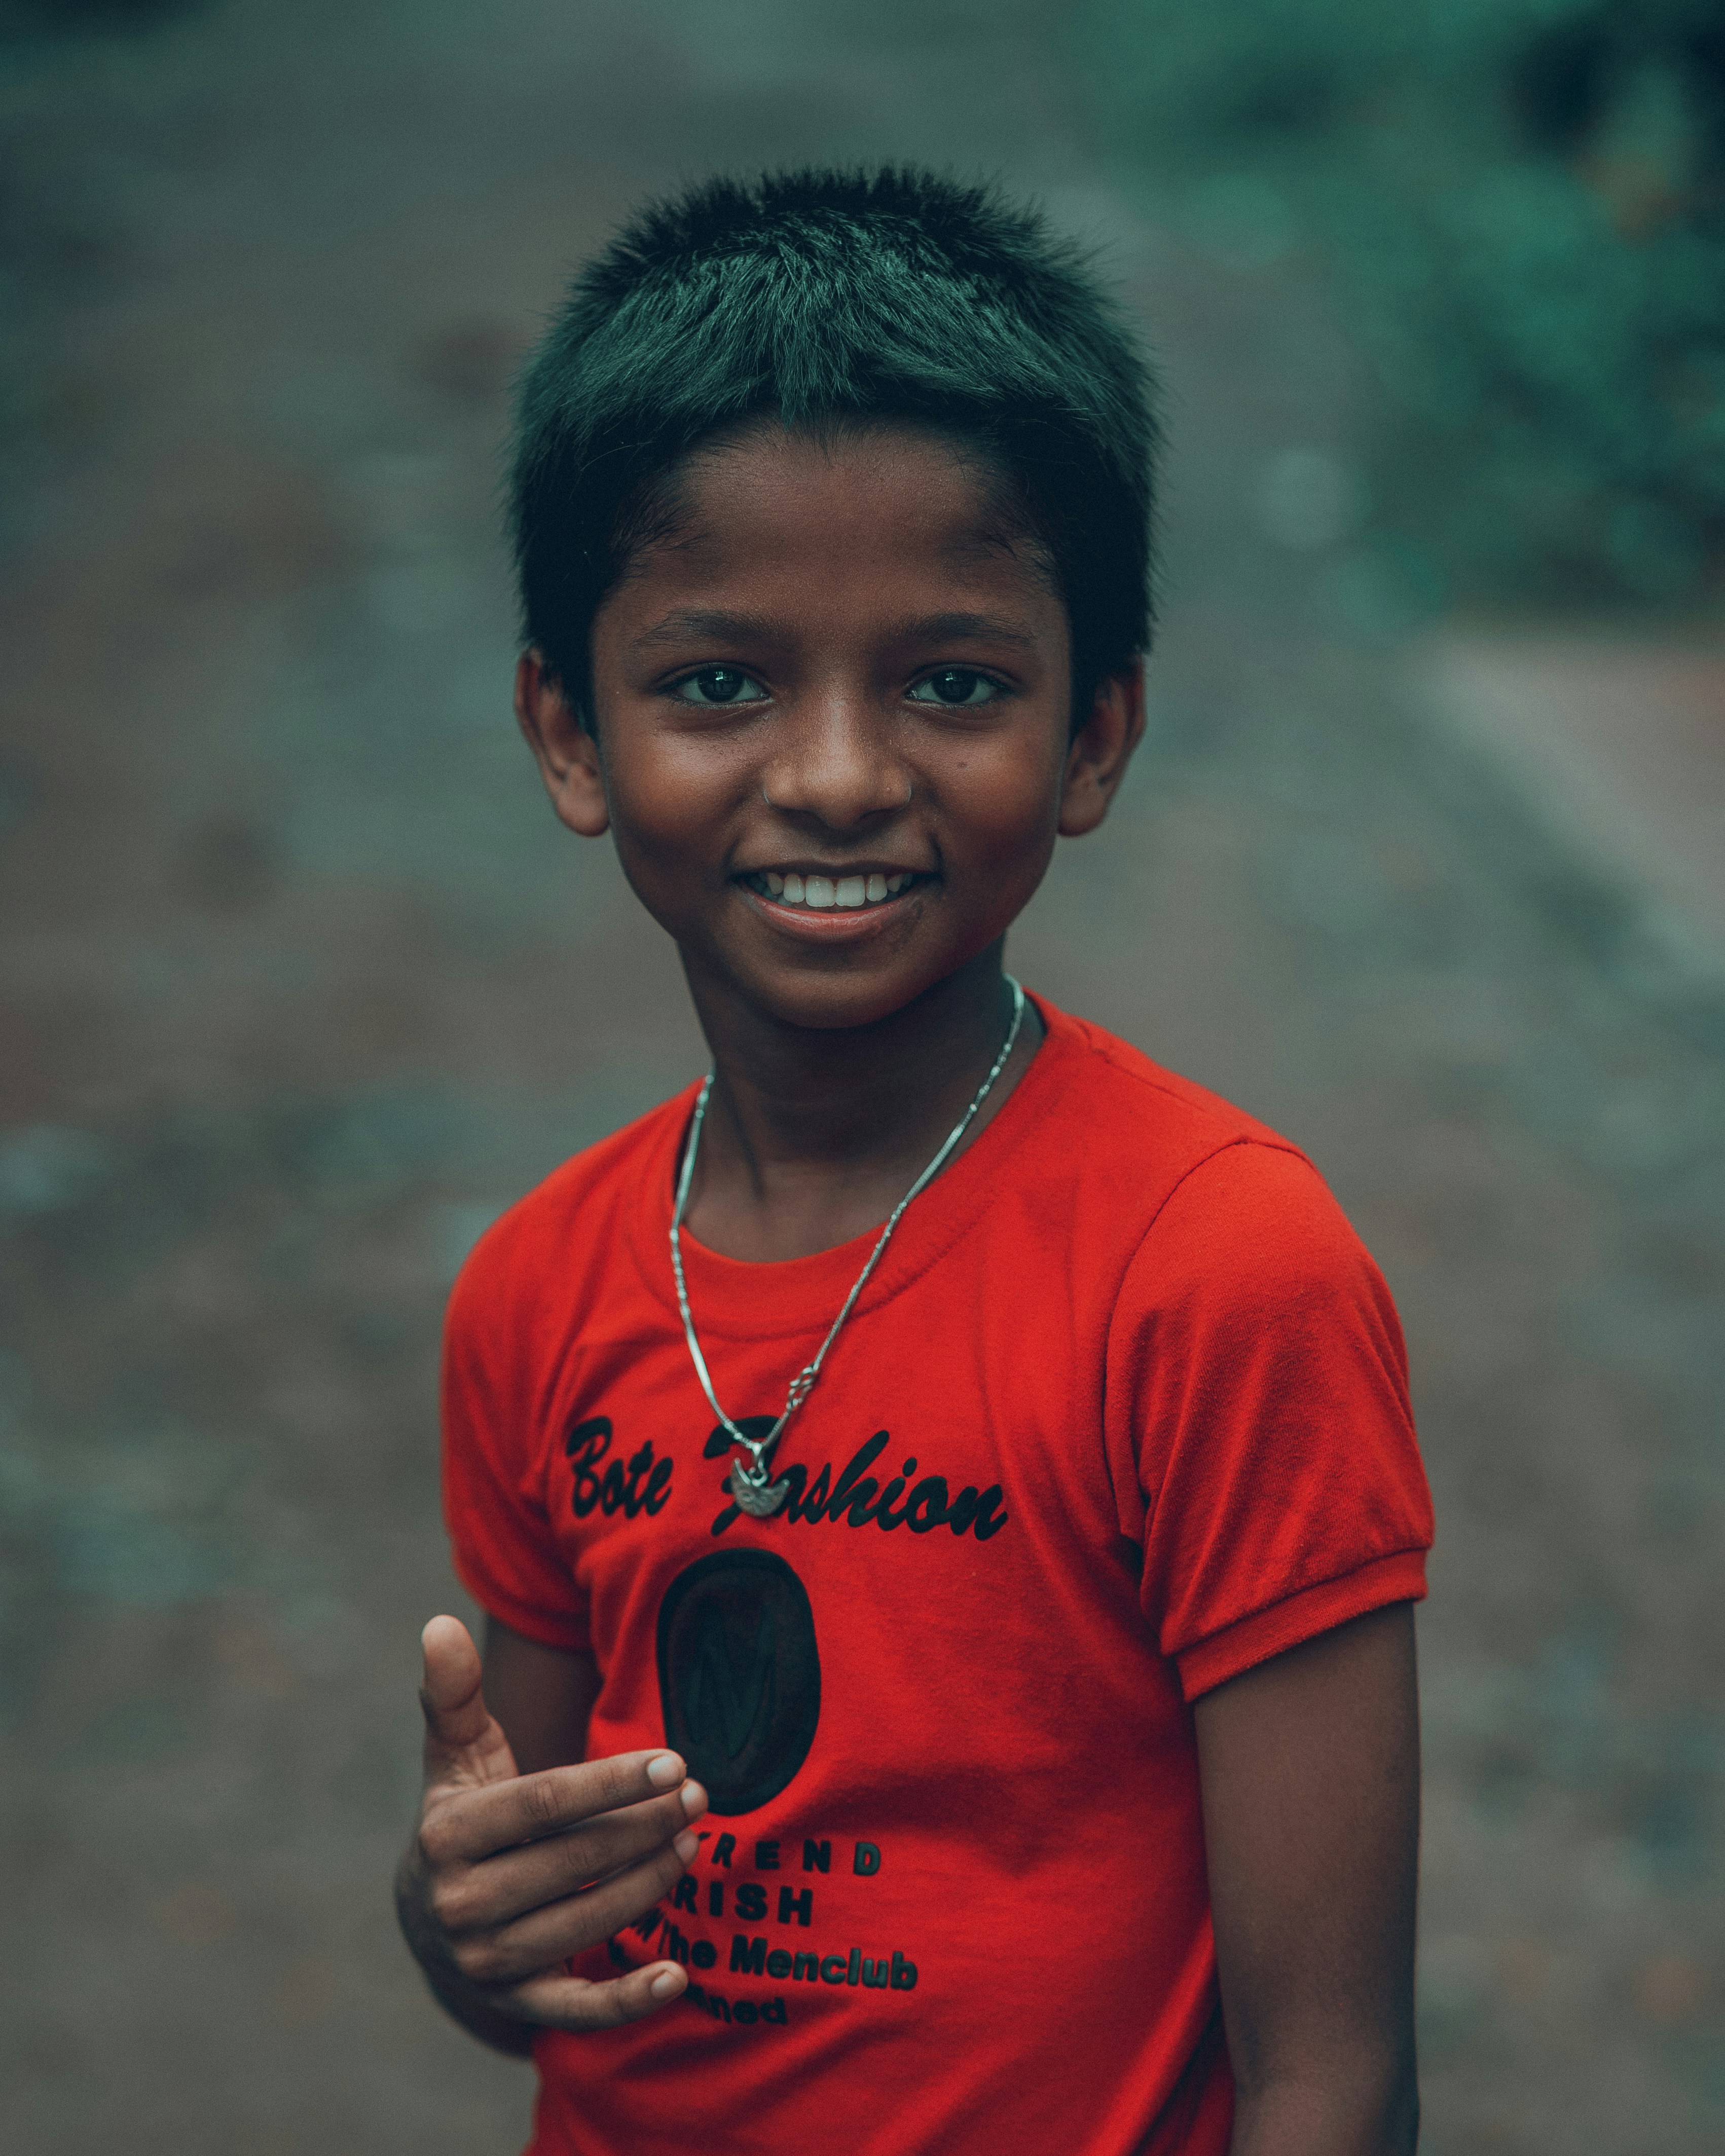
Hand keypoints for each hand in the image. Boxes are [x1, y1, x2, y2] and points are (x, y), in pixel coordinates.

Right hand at [396, 1615, 706, 2038]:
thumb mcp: (455, 1755)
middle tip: (700, 1794)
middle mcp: (462, 1904)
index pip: (545, 1805)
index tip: (674, 1760)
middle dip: (645, 1826)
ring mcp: (487, 1961)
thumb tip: (439, 1622)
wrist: (427, 1916)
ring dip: (649, 1885)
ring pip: (585, 1923)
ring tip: (692, 1842)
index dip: (613, 1783)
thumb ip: (455, 1693)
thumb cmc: (462, 1814)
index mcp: (450, 1835)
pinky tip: (677, 1973)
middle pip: (576, 1862)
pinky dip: (627, 1999)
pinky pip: (576, 2009)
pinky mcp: (515, 2004)